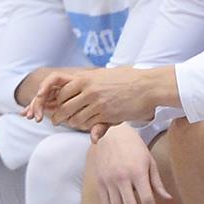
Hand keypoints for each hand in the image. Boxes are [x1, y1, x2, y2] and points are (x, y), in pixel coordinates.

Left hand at [29, 66, 167, 129]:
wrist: (149, 85)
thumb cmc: (127, 80)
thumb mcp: (103, 76)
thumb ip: (87, 84)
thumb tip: (75, 84)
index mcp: (85, 78)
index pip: (60, 92)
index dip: (55, 102)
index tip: (55, 107)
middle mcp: (88, 89)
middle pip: (64, 106)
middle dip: (58, 116)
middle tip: (56, 121)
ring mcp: (97, 102)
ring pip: (75, 117)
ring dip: (72, 123)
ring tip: (72, 124)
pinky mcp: (107, 113)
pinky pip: (89, 124)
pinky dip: (85, 127)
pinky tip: (88, 126)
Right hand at [88, 123, 170, 203]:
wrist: (111, 134)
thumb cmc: (134, 147)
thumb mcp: (150, 162)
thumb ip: (157, 182)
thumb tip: (167, 199)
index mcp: (137, 173)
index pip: (147, 201)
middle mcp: (121, 179)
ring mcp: (108, 181)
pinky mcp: (99, 181)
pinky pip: (106, 203)